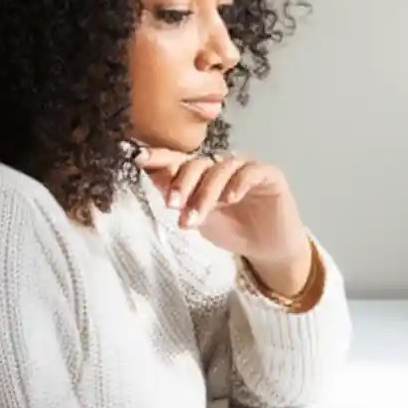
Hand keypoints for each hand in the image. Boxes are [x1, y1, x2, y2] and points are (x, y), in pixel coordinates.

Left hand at [133, 145, 311, 294]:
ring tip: (197, 218)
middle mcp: (222, 166)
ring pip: (221, 169)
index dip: (159, 157)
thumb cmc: (233, 232)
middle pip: (197, 163)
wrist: (267, 250)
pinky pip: (250, 171)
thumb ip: (181, 200)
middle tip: (173, 205)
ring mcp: (245, 168)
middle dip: (182, 184)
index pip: (179, 161)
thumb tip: (152, 178)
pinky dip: (238, 182)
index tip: (138, 158)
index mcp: (202, 174)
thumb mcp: (199, 219)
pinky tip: (230, 198)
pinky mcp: (269, 175)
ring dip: (206, 193)